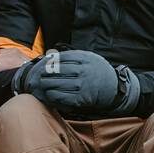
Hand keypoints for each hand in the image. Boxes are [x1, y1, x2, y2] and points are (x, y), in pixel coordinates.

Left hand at [18, 49, 139, 117]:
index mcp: (85, 59)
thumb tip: (50, 54)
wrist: (114, 88)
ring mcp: (83, 86)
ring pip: (59, 84)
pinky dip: (54, 95)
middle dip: (46, 73)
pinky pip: (63, 97)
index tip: (44, 64)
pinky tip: (49, 94)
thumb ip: (72, 55)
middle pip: (58, 71)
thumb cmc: (98, 71)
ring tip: (42, 84)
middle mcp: (84, 71)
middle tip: (39, 75)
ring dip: (47, 85)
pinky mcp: (82, 99)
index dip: (50, 61)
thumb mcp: (89, 58)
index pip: (62, 58)